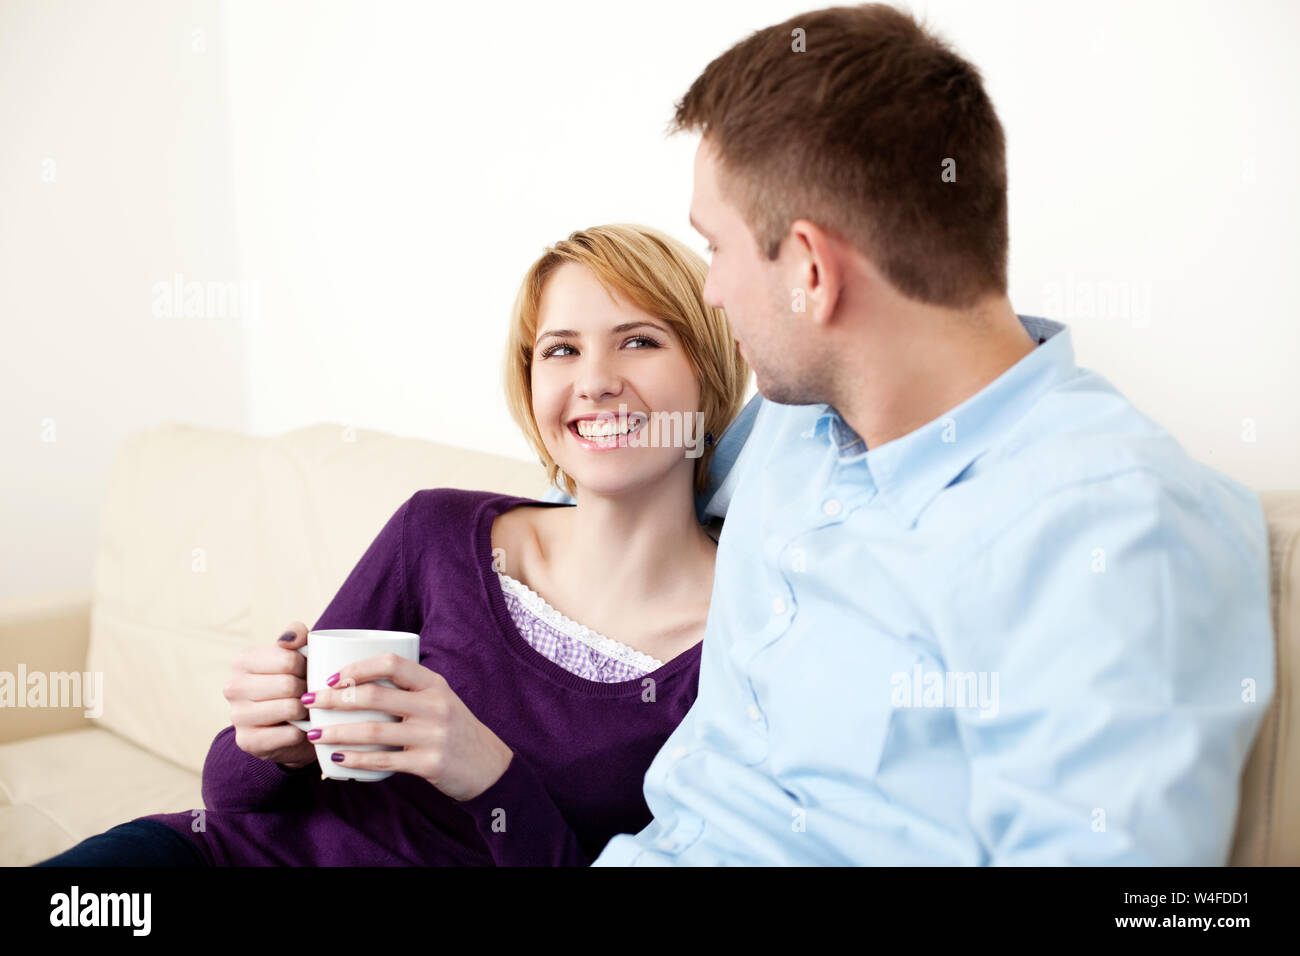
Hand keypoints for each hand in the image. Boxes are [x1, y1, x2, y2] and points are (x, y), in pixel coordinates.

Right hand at [224, 621, 315, 769]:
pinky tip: (298, 728)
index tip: (305, 672)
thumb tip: (289, 639)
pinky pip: (289, 734)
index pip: (289, 660)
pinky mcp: (247, 741)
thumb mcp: (296, 653)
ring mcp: (236, 716)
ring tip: (304, 709)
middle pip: (289, 685)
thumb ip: (295, 634)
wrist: (290, 723)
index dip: (306, 667)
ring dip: (306, 710)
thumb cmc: (294, 680)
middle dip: (307, 690)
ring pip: (290, 708)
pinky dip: (302, 732)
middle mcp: (232, 687)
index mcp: (242, 660)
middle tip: (307, 693)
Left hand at [302, 653, 514, 801]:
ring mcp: (433, 735)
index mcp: (435, 684)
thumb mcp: (440, 700)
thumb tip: (356, 682)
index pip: (392, 664)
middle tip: (309, 702)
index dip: (357, 667)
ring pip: (374, 730)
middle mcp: (435, 705)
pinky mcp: (430, 763)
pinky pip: (385, 760)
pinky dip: (357, 759)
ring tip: (315, 734)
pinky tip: (337, 760)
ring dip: (338, 732)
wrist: (488, 766)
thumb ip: (409, 690)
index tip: (331, 678)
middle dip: (334, 699)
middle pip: (376, 695)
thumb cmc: (455, 730)